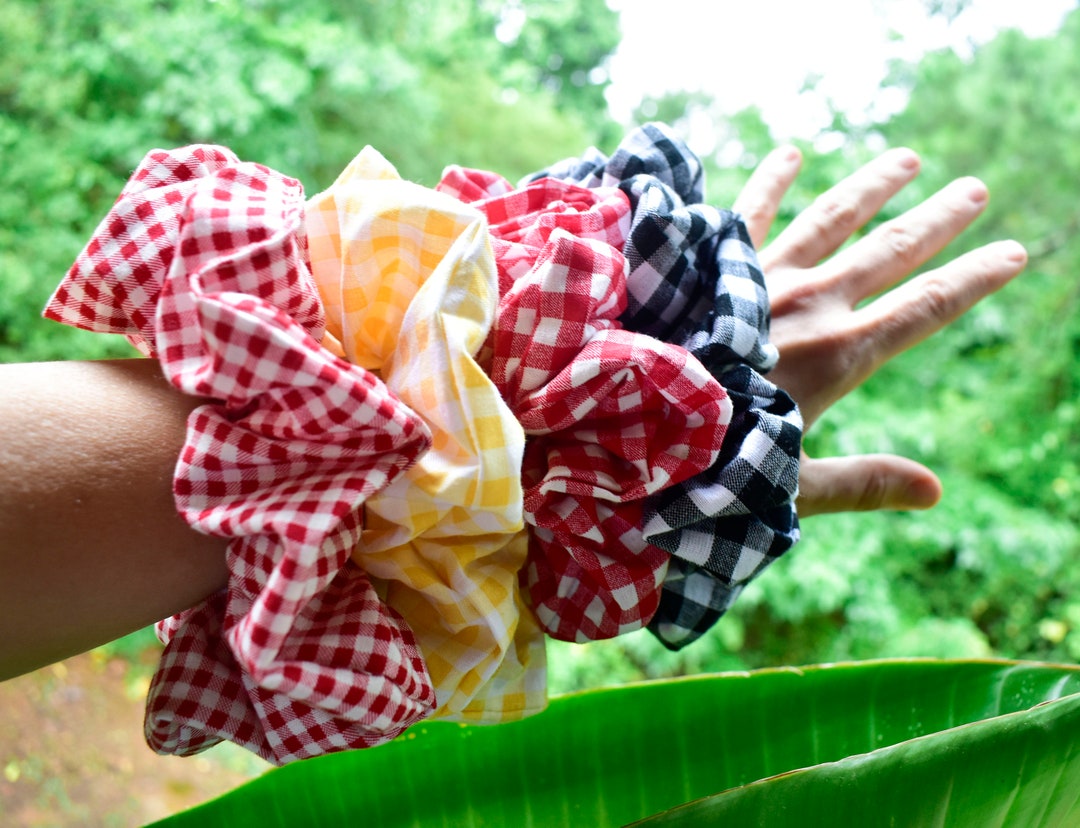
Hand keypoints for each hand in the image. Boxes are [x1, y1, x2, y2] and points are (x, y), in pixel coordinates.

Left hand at [733, 145, 1027, 516]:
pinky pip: (747, 212)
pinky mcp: (712, 265)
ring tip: (907, 159)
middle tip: (974, 189)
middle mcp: (807, 304)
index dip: (974, 279)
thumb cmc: (702, 460)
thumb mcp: (790, 484)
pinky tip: (790, 153)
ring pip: (830, 218)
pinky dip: (769, 181)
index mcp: (837, 356)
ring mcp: (759, 277)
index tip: (1013, 251)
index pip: (926, 309)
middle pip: (889, 251)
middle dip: (936, 220)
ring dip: (871, 188)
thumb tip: (934, 492)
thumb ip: (860, 482)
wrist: (622, 411)